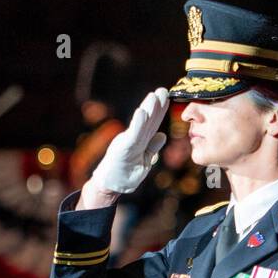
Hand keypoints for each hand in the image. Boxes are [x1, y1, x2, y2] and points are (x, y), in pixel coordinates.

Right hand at [80, 89, 169, 207]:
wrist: (109, 187)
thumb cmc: (124, 176)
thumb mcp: (144, 162)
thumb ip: (152, 148)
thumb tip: (162, 135)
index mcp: (141, 142)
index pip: (153, 124)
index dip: (160, 111)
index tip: (167, 98)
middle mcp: (134, 140)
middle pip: (148, 121)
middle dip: (156, 106)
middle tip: (163, 90)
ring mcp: (128, 143)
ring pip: (141, 125)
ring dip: (148, 109)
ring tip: (154, 95)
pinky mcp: (122, 149)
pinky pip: (132, 135)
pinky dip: (137, 124)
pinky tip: (142, 111)